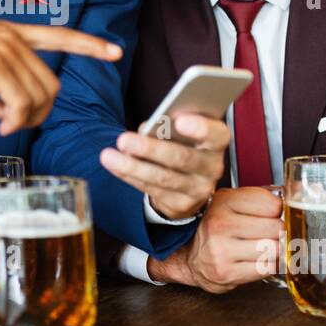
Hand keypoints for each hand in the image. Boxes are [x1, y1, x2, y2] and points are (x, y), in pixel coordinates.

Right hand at [0, 21, 121, 136]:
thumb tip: (10, 95)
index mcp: (8, 30)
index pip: (58, 34)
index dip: (88, 44)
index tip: (113, 52)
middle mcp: (10, 36)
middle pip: (51, 82)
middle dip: (38, 110)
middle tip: (10, 119)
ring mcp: (2, 49)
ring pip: (38, 96)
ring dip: (21, 118)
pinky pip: (20, 104)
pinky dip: (12, 119)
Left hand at [98, 113, 228, 219]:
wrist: (190, 182)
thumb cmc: (183, 145)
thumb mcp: (183, 133)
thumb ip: (171, 128)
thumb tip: (147, 131)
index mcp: (217, 142)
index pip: (217, 134)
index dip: (200, 127)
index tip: (179, 120)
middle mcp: (212, 167)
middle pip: (182, 158)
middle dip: (150, 149)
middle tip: (123, 140)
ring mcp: (198, 189)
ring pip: (163, 177)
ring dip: (133, 166)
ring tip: (109, 156)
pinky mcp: (181, 205)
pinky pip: (152, 190)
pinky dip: (131, 176)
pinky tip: (116, 166)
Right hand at [146, 186, 282, 292]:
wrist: (190, 257)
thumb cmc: (217, 229)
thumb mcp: (233, 203)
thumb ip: (263, 197)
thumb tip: (303, 191)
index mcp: (223, 202)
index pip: (272, 204)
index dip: (278, 211)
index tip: (272, 215)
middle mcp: (220, 224)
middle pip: (276, 228)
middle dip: (278, 232)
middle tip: (269, 233)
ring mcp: (222, 250)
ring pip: (274, 250)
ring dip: (273, 250)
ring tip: (261, 247)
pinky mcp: (227, 273)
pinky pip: (266, 268)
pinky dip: (266, 265)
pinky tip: (255, 260)